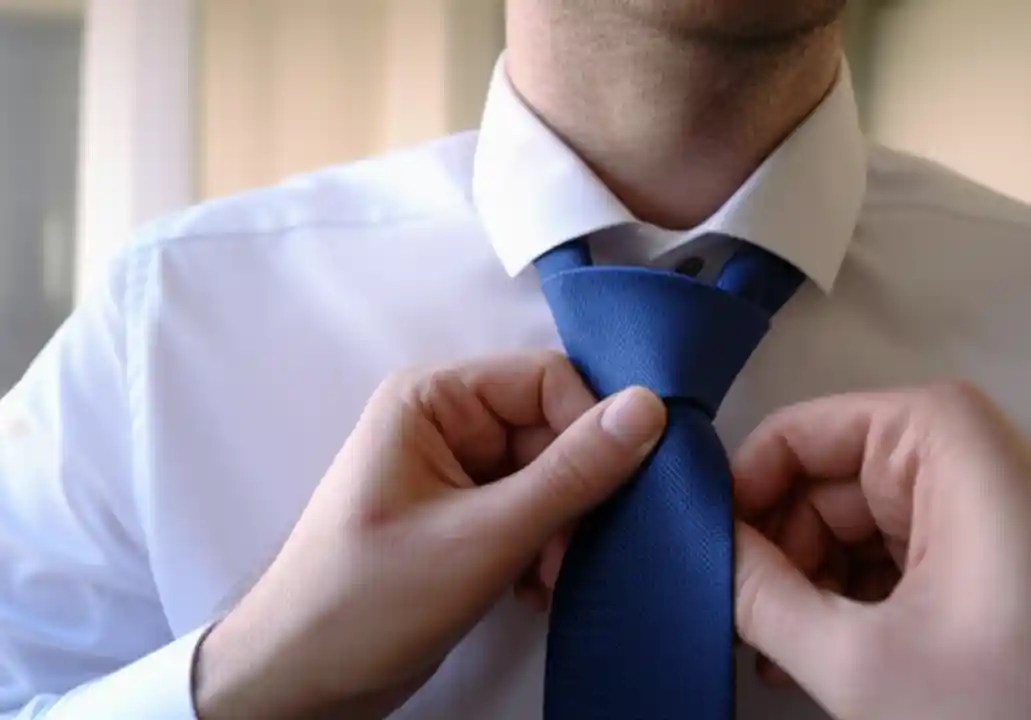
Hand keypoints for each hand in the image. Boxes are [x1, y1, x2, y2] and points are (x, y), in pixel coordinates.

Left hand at [193, 353, 665, 719]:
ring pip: (551, 476)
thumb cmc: (368, 602)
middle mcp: (446, 421)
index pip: (547, 379)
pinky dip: (545, 549)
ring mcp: (455, 470)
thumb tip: (651, 407)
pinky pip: (532, 510)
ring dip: (564, 531)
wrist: (300, 683)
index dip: (588, 429)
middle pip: (553, 429)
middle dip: (575, 496)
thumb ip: (571, 474)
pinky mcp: (464, 516)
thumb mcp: (482, 538)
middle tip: (569, 558)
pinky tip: (535, 590)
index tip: (608, 495)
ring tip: (548, 581)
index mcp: (433, 399)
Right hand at [732, 383, 1030, 719]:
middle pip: (815, 483)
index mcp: (933, 436)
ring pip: (843, 526)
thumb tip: (707, 556)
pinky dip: (845, 602)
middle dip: (773, 553)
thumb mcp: (864, 660)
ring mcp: (967, 502)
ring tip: (779, 655)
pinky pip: (883, 556)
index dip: (738, 498)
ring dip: (806, 588)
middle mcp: (954, 452)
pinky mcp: (976, 551)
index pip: (791, 436)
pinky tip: (819, 657)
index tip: (703, 558)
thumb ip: (761, 600)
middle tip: (738, 622)